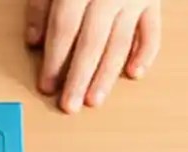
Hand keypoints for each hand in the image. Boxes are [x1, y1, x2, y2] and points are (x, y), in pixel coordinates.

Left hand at [26, 0, 160, 112]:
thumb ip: (42, 3)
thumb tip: (33, 41)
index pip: (65, 29)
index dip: (54, 59)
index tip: (46, 85)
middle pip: (93, 42)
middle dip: (80, 77)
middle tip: (70, 104)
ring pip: (121, 42)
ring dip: (107, 75)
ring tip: (95, 100)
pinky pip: (153, 30)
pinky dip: (146, 53)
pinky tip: (134, 74)